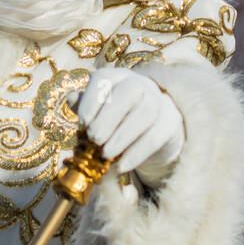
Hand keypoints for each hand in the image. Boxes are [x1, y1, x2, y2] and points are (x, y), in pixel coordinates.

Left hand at [73, 68, 184, 184]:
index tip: (81, 123)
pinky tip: (122, 166)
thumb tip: (72, 99)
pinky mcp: (171, 122)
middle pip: (129, 91)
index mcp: (117, 77)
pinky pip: (157, 135)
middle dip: (109, 116)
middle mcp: (140, 84)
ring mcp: (159, 102)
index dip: (91, 100)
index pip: (104, 79)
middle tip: (93, 139)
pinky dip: (137, 153)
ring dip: (122, 136)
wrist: (152, 130)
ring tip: (105, 155)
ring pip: (146, 112)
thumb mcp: (98, 111)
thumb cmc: (116, 119)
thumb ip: (83, 105)